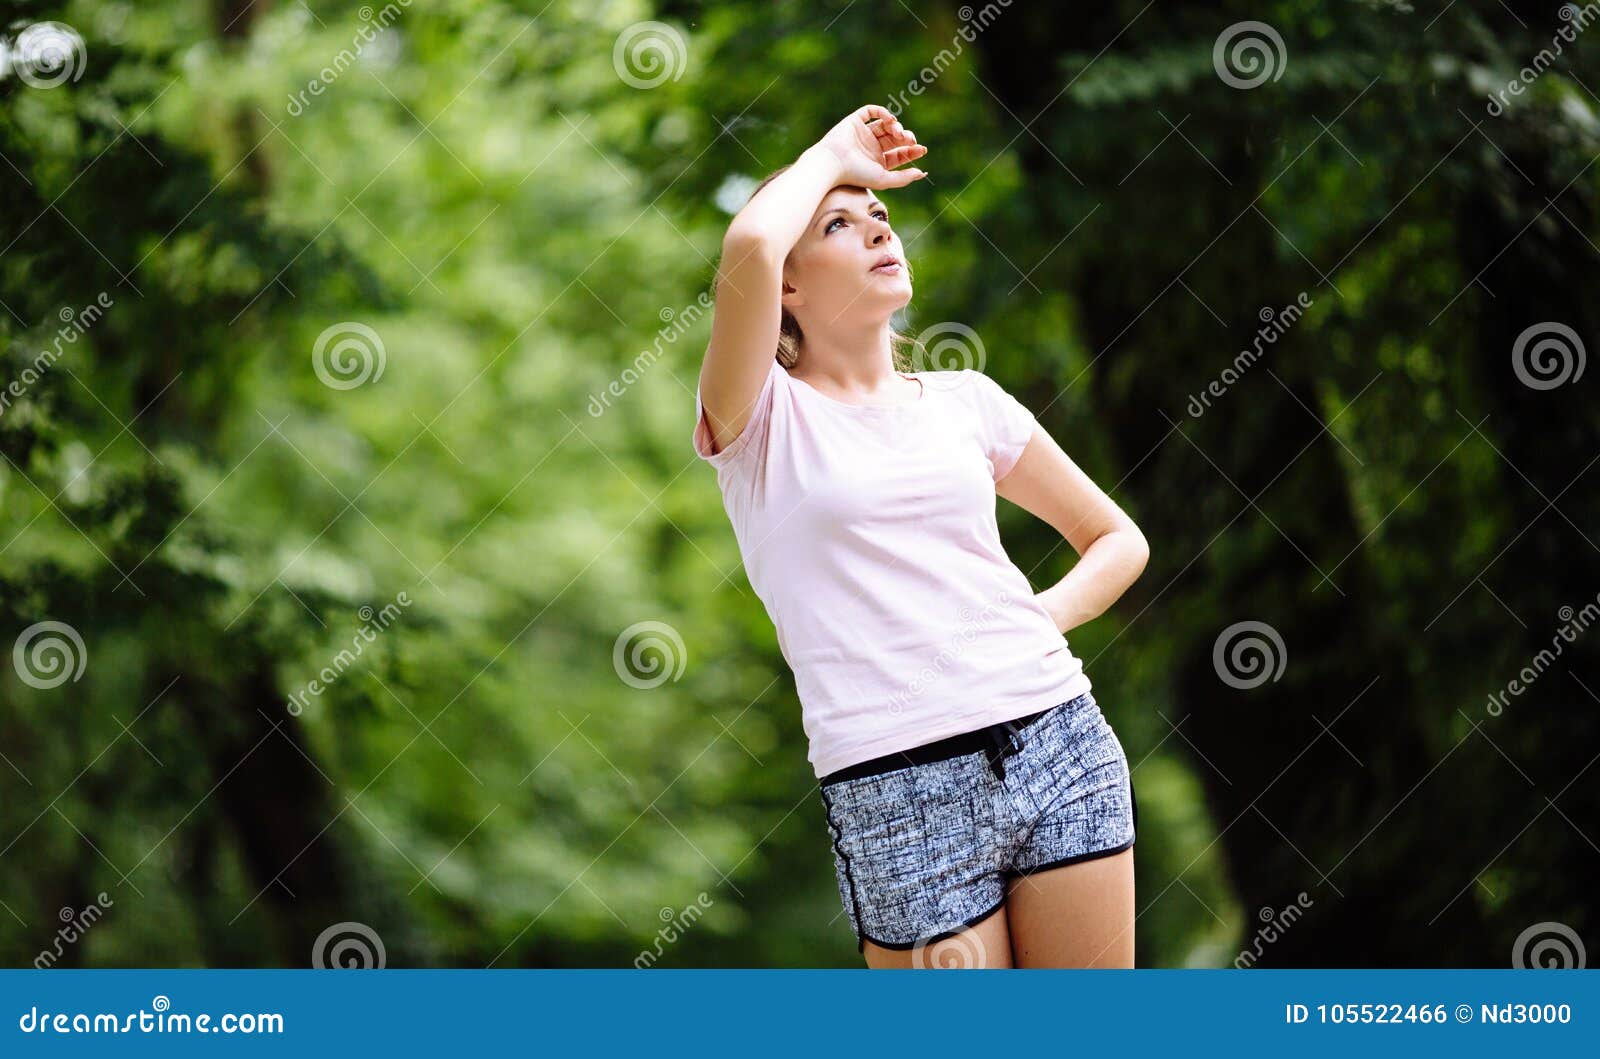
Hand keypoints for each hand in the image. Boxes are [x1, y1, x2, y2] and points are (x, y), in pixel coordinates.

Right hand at [812, 104, 927, 188]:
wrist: (833, 162)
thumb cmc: (856, 174)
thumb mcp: (884, 180)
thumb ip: (903, 178)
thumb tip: (922, 173)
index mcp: (877, 162)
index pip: (899, 154)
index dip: (912, 151)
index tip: (921, 149)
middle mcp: (871, 147)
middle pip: (895, 138)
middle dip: (905, 137)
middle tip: (910, 140)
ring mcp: (863, 133)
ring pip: (886, 125)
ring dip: (896, 127)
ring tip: (898, 133)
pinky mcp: (854, 121)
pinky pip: (871, 111)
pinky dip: (883, 112)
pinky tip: (890, 120)